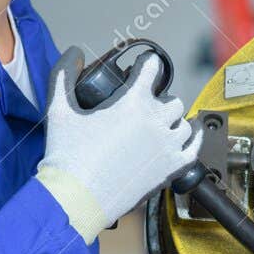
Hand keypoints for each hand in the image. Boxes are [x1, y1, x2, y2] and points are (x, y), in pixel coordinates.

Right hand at [35, 49, 201, 242]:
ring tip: (159, 125)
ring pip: (184, 123)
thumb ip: (64, 76)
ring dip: (173, 121)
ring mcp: (166, 147)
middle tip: (143, 108)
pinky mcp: (171, 170)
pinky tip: (188, 136)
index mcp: (132, 103)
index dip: (147, 64)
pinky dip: (193, 141)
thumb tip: (73, 54)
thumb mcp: (59, 110)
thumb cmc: (68, 159)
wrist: (76, 199)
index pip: (152, 69)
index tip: (144, 66)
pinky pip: (194, 149)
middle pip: (171, 99)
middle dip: (158, 99)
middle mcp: (155, 122)